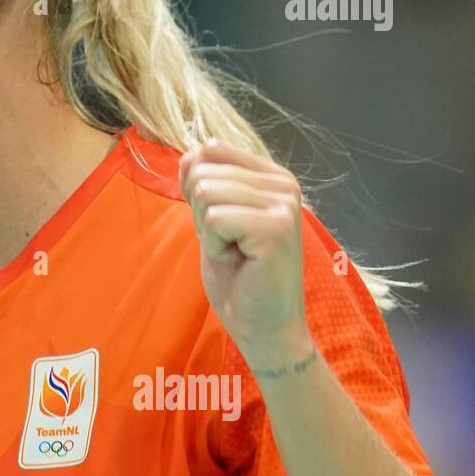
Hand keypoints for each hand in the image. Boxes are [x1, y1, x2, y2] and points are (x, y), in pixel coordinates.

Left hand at [178, 140, 312, 367]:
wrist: (263, 326)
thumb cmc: (238, 276)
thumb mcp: (212, 220)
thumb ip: (204, 184)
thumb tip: (189, 154)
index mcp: (272, 175)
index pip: (211, 149)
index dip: (197, 188)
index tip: (220, 222)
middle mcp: (284, 183)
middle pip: (202, 171)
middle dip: (201, 213)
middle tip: (229, 243)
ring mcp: (284, 203)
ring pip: (206, 191)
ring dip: (208, 231)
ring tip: (235, 251)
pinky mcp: (277, 227)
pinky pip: (215, 218)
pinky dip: (214, 246)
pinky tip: (239, 261)